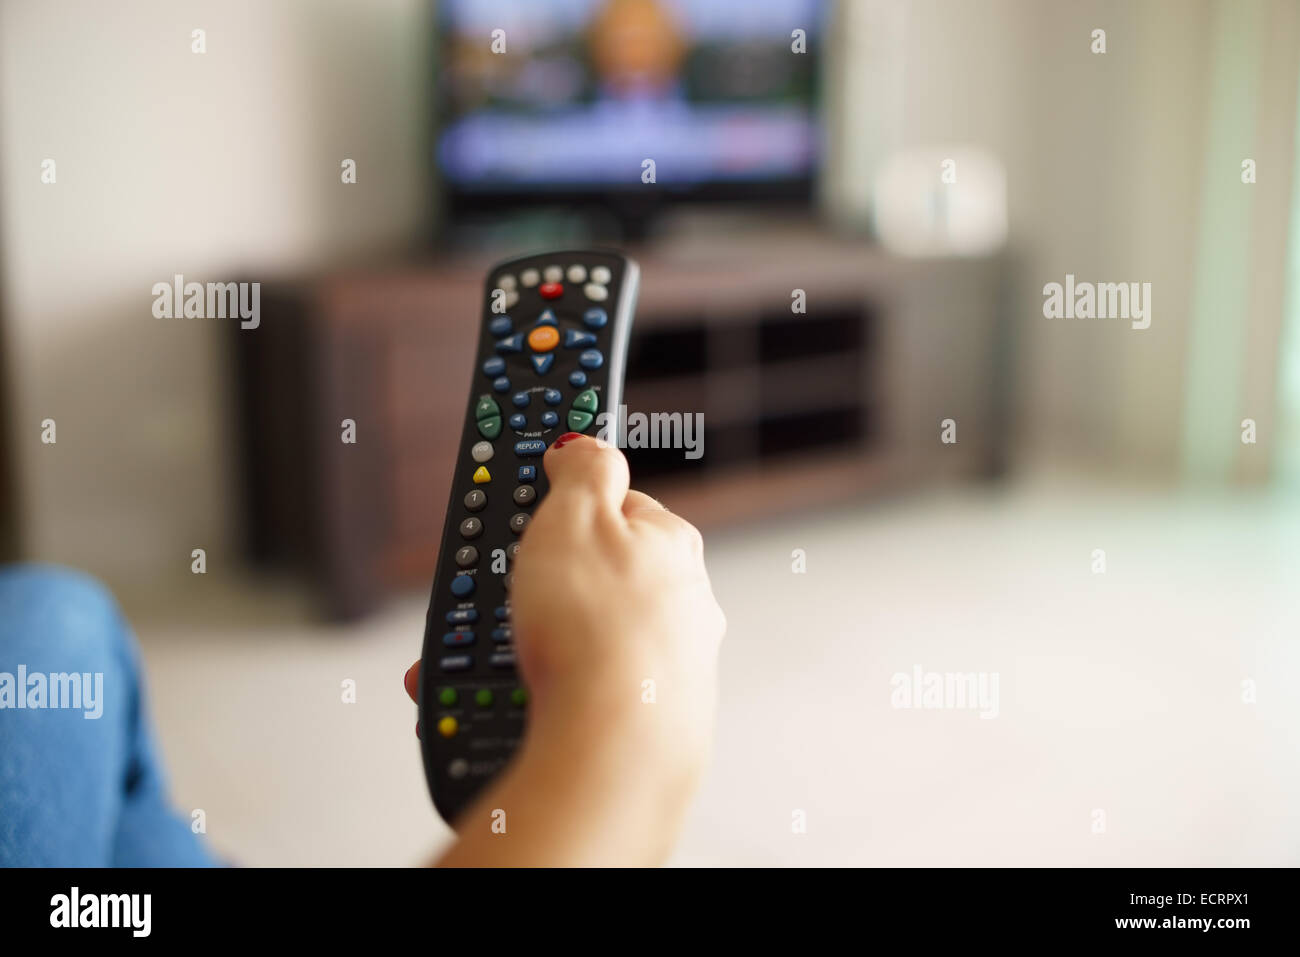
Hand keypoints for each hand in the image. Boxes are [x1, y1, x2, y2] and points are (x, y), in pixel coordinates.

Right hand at [404, 432, 725, 863]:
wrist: (615, 751)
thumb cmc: (598, 631)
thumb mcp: (575, 515)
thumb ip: (583, 469)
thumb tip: (586, 445)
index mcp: (670, 545)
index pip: (611, 505)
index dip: (558, 504)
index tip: (523, 502)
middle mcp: (681, 604)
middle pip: (587, 578)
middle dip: (524, 588)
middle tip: (481, 597)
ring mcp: (667, 666)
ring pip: (573, 643)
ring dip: (514, 648)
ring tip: (464, 665)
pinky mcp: (646, 722)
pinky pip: (574, 697)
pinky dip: (532, 696)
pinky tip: (500, 705)